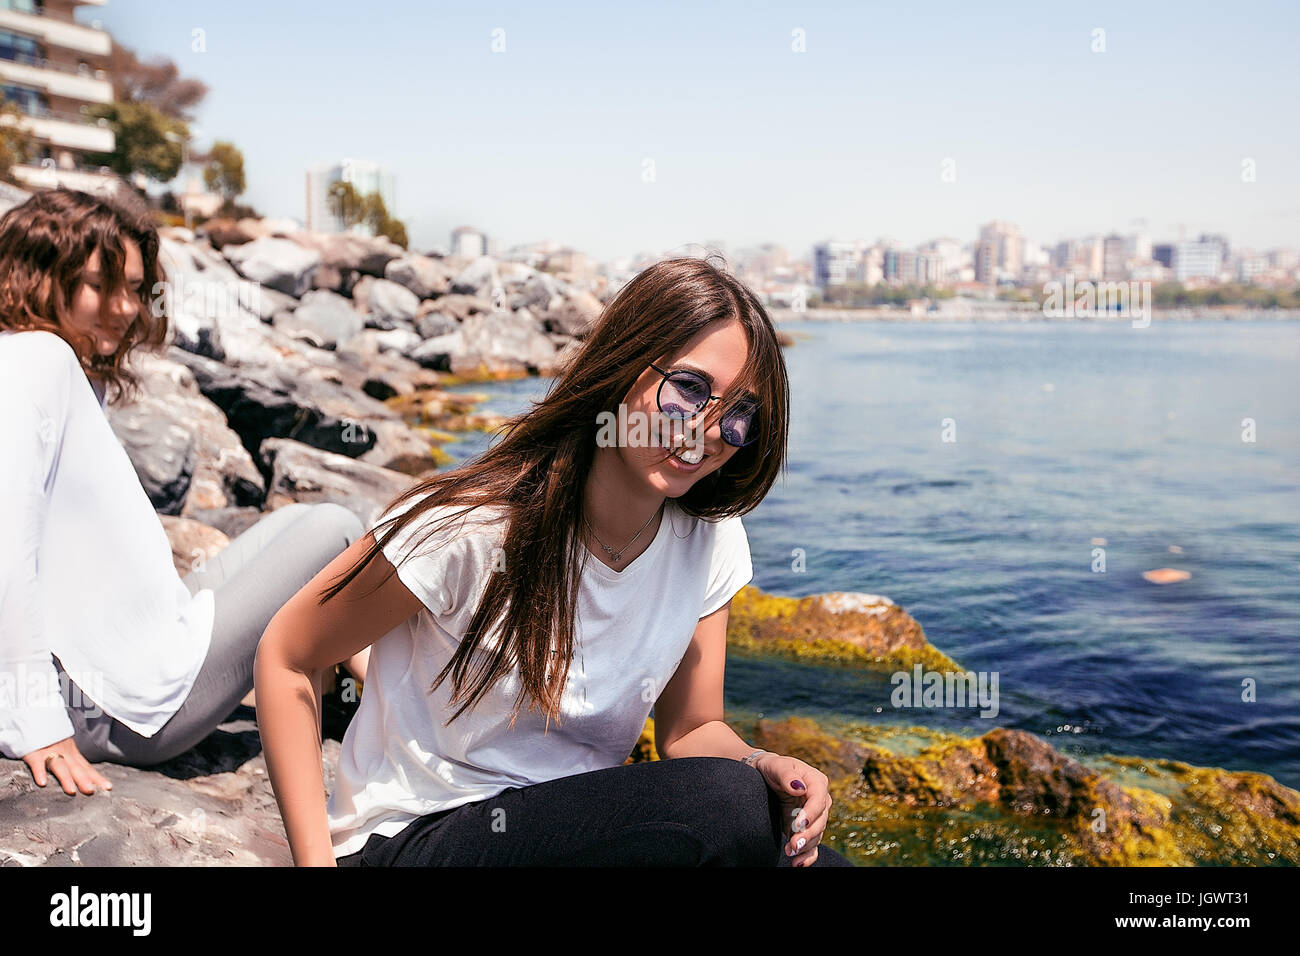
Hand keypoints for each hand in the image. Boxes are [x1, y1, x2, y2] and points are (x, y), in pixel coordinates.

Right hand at [22, 737, 111, 795]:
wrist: (37, 720)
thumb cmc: (51, 739)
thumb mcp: (66, 749)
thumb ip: (74, 762)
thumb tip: (86, 778)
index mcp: (73, 754)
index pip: (86, 768)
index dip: (97, 778)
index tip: (108, 788)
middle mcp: (64, 754)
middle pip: (76, 768)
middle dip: (84, 780)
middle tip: (92, 792)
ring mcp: (50, 753)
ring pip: (59, 766)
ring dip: (66, 778)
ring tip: (71, 791)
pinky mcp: (34, 754)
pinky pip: (37, 763)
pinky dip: (40, 772)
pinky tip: (42, 783)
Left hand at [753, 751, 829, 866]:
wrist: (765, 776)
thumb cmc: (772, 767)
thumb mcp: (776, 765)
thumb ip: (787, 775)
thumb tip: (799, 788)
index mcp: (817, 782)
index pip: (819, 800)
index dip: (810, 813)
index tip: (798, 824)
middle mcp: (820, 800)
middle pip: (820, 821)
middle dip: (808, 834)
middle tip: (793, 843)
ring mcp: (814, 816)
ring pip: (817, 835)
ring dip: (805, 846)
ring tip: (790, 852)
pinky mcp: (807, 828)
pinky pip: (813, 845)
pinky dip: (807, 856)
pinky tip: (798, 864)